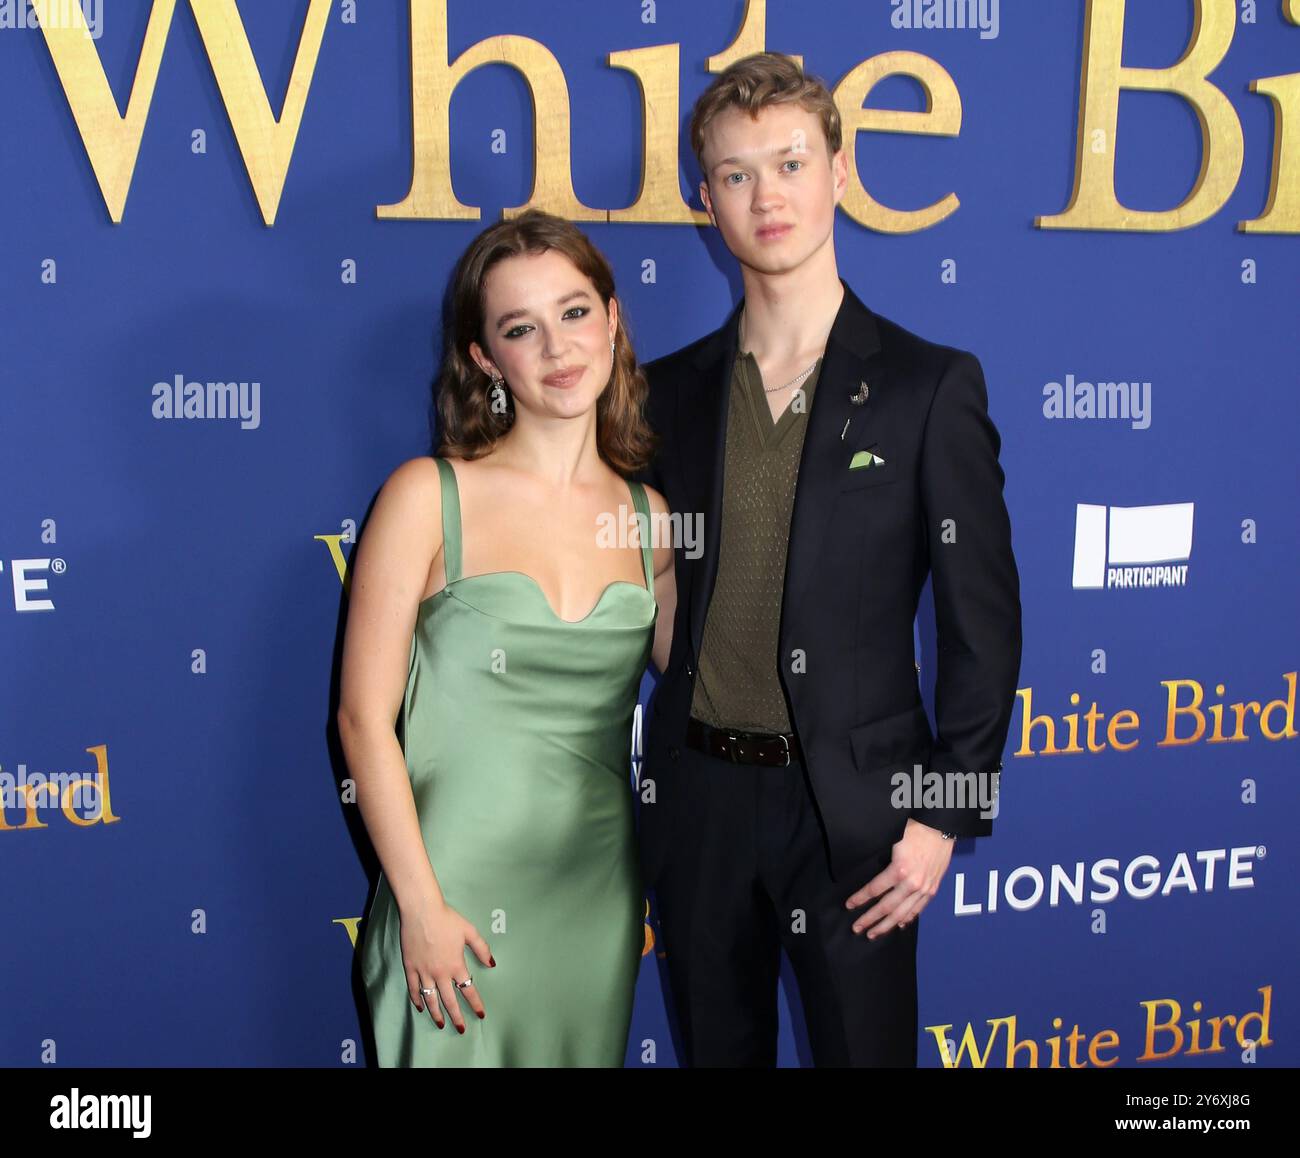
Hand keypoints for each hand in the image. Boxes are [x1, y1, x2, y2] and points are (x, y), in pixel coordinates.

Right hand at [399, 899, 494, 1031]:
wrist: (422, 911)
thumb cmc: (447, 919)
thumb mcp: (469, 931)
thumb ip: (482, 949)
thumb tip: (492, 963)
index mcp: (456, 965)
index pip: (468, 990)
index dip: (476, 1004)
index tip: (481, 1015)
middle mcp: (440, 973)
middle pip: (449, 1001)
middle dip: (456, 1017)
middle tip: (461, 1029)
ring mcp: (424, 972)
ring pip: (431, 999)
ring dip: (436, 1013)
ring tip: (441, 1024)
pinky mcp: (410, 967)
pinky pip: (413, 989)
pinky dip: (417, 1000)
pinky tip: (421, 1008)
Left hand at [843, 819, 954, 937]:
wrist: (941, 826)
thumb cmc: (915, 828)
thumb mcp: (892, 839)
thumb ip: (879, 855)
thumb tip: (861, 861)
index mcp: (899, 870)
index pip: (874, 890)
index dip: (860, 899)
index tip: (849, 905)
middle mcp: (912, 883)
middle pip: (886, 907)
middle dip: (870, 919)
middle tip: (857, 928)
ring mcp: (924, 888)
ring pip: (903, 914)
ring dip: (887, 925)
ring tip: (874, 933)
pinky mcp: (933, 889)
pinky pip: (919, 909)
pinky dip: (908, 919)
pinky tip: (899, 925)